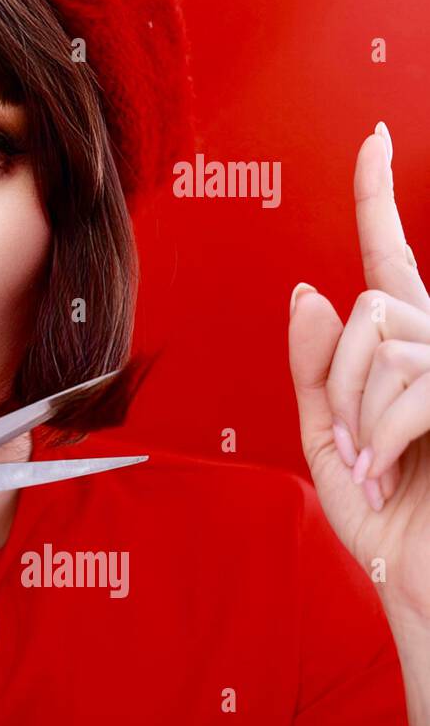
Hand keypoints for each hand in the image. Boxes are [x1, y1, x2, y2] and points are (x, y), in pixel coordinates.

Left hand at [288, 121, 429, 725]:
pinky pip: (412, 384)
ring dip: (364, 420)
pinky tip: (396, 470)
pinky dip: (385, 434)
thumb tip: (308, 289)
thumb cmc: (390, 517)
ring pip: (384, 346)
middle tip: (364, 453)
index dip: (378, 199)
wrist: (427, 586)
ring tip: (386, 471)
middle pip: (368, 310)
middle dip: (343, 382)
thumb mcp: (331, 440)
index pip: (389, 262)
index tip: (372, 140)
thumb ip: (315, 368)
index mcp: (406, 354)